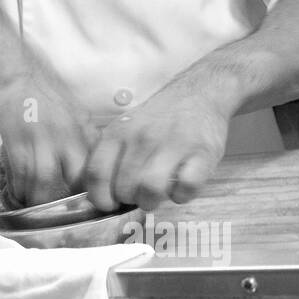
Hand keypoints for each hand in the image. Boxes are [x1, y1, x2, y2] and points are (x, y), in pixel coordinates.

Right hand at [0, 55, 96, 207]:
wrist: (19, 72)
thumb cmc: (47, 96)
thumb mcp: (77, 115)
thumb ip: (86, 140)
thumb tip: (98, 166)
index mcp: (84, 133)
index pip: (94, 171)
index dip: (90, 193)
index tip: (83, 206)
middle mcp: (67, 138)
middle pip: (73, 181)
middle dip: (65, 202)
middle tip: (56, 212)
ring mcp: (41, 139)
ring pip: (44, 182)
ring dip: (37, 200)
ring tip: (32, 207)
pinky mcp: (18, 139)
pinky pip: (21, 174)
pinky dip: (19, 189)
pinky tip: (17, 194)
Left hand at [83, 79, 230, 212]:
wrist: (197, 94)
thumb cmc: (156, 120)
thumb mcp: (124, 129)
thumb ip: (108, 156)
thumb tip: (96, 194)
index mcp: (118, 133)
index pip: (96, 173)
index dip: (99, 197)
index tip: (107, 204)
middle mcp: (142, 138)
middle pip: (124, 188)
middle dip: (129, 200)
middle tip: (137, 195)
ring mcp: (173, 145)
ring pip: (151, 190)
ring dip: (152, 201)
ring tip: (156, 195)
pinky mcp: (202, 154)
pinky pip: (186, 188)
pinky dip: (181, 196)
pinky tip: (179, 187)